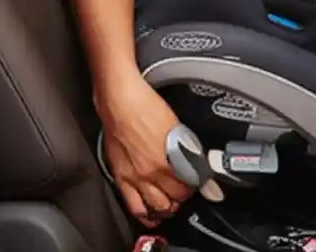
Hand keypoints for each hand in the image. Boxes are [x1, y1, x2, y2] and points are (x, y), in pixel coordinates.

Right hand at [96, 75, 194, 226]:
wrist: (119, 101)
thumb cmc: (144, 106)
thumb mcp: (175, 125)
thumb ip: (184, 145)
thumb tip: (192, 157)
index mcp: (167, 159)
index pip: (187, 186)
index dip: (195, 186)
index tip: (196, 183)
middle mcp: (150, 172)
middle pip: (173, 199)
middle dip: (182, 199)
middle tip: (184, 193)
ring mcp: (134, 177)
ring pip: (154, 207)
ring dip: (165, 209)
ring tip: (170, 205)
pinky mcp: (120, 177)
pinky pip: (133, 205)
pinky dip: (144, 214)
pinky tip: (150, 215)